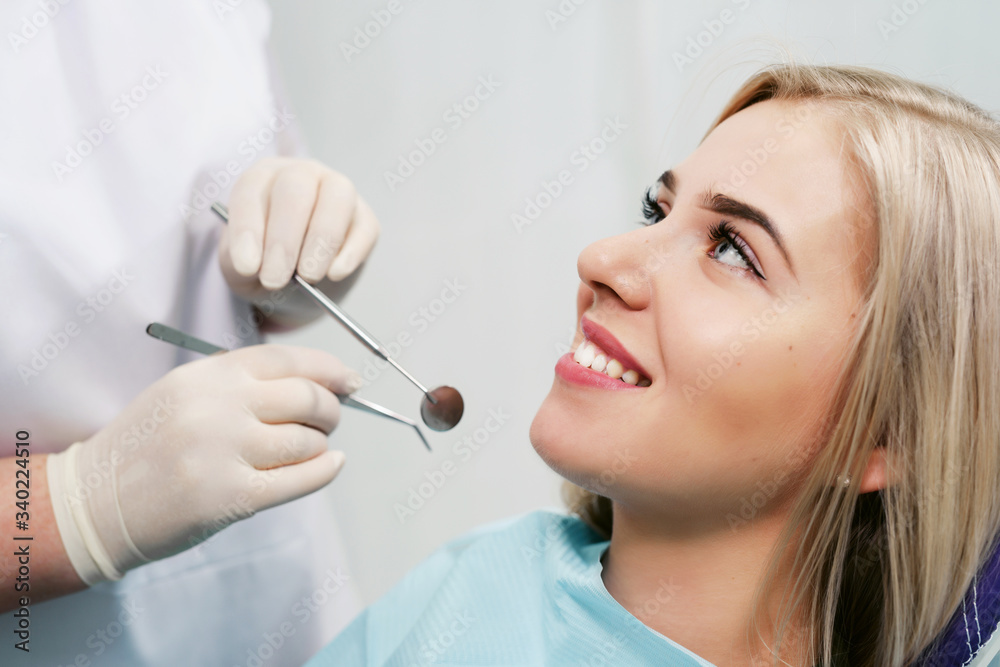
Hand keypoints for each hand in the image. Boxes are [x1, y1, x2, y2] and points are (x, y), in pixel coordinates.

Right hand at [45, 345, 361, 583]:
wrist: (96, 502)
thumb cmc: (147, 446)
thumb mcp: (184, 392)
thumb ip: (242, 384)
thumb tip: (317, 383)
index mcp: (207, 374)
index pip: (286, 359)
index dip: (328, 368)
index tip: (349, 380)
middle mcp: (218, 406)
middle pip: (305, 397)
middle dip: (331, 408)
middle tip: (331, 418)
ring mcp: (225, 451)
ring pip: (307, 440)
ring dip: (321, 443)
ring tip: (312, 447)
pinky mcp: (232, 497)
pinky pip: (301, 479)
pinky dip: (325, 470)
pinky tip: (330, 464)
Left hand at [218, 157, 379, 301]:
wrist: (297, 282)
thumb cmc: (264, 263)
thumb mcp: (241, 266)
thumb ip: (240, 264)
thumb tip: (256, 266)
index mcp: (262, 178)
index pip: (251, 189)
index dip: (247, 228)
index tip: (246, 267)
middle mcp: (301, 175)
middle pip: (296, 189)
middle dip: (284, 239)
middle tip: (275, 279)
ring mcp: (338, 192)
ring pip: (337, 198)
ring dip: (321, 240)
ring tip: (308, 276)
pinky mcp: (365, 219)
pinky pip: (364, 228)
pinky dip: (350, 252)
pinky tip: (334, 273)